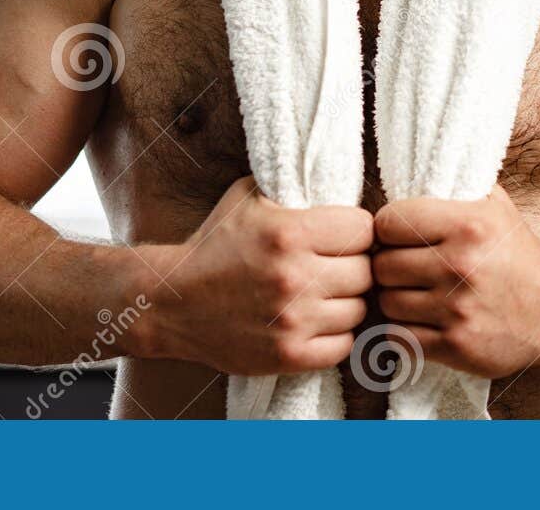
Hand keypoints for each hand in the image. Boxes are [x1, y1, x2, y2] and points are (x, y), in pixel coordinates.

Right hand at [142, 176, 373, 375]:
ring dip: (345, 302)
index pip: (363, 230)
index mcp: (289, 232)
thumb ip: (294, 187)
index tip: (342, 237)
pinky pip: (343, 345)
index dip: (356, 232)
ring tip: (323, 295)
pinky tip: (316, 322)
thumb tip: (338, 184)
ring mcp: (293, 320)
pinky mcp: (289, 355)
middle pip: (366, 272)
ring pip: (359, 310)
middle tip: (333, 267)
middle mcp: (294, 277)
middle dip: (353, 267)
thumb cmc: (215, 245)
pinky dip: (335, 335)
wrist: (173, 301)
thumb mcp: (248, 198)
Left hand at [371, 187, 539, 376]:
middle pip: (383, 265)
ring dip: (396, 299)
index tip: (397, 236)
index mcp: (467, 225)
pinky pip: (400, 337)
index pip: (388, 222)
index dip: (387, 229)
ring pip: (388, 302)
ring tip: (413, 294)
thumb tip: (409, 168)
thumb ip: (454, 184)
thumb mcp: (494, 206)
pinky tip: (421, 320)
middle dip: (389, 266)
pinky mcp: (457, 346)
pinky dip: (404, 330)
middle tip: (404, 268)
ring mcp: (458, 310)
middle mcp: (461, 266)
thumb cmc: (518, 254)